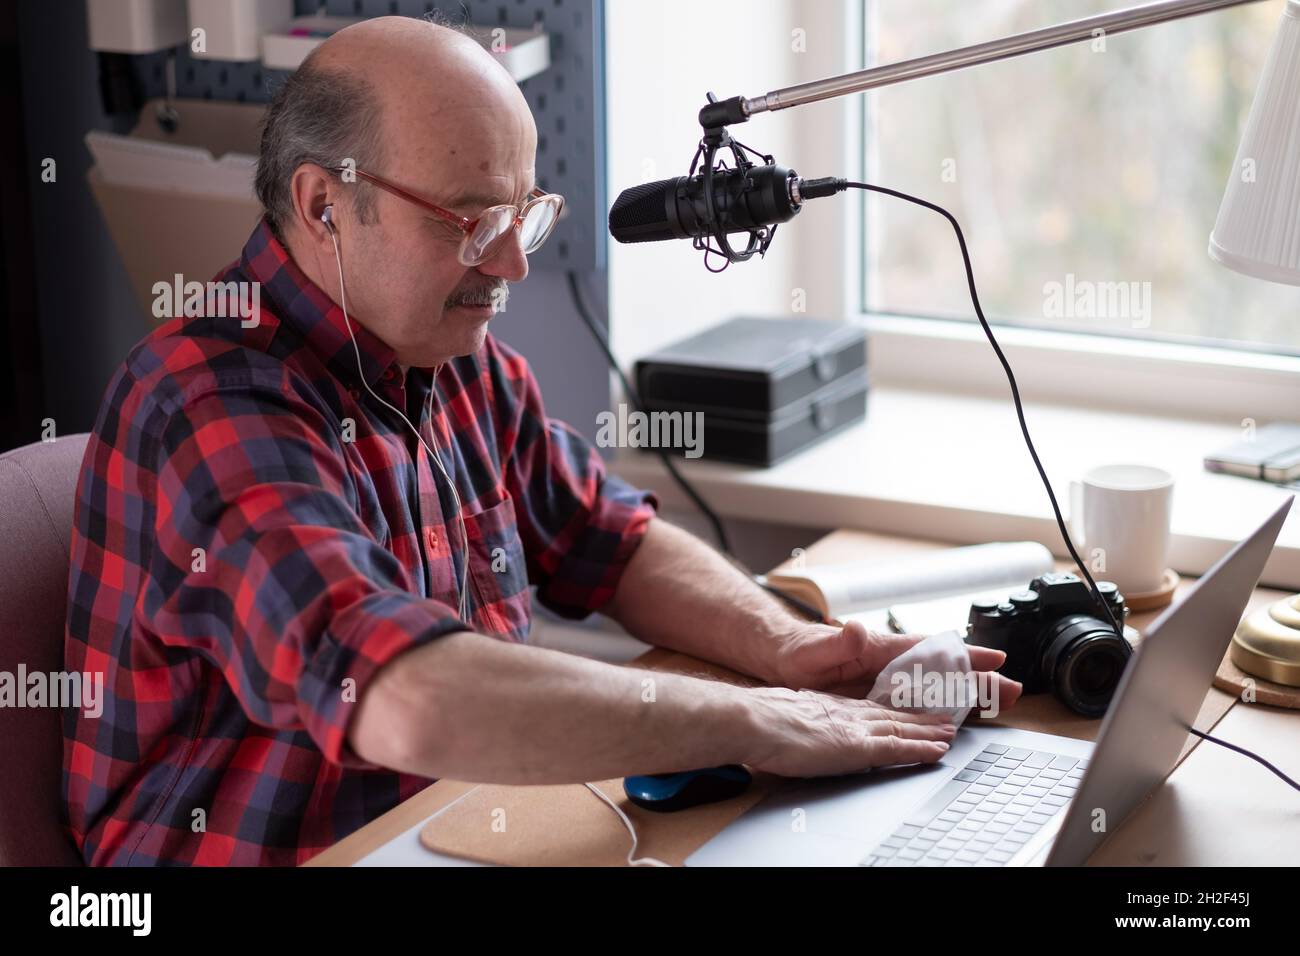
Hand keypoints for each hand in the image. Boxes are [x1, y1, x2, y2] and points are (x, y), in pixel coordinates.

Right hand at [743, 684, 957, 777]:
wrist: (753, 720)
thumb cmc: (759, 721)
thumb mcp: (785, 714)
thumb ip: (799, 721)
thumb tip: (792, 731)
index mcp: (830, 707)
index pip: (871, 709)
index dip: (894, 711)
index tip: (911, 710)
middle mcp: (848, 713)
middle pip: (893, 715)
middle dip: (921, 718)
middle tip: (944, 719)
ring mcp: (854, 729)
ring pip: (902, 729)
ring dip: (929, 731)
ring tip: (950, 732)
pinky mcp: (857, 747)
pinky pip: (897, 748)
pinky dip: (920, 749)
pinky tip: (938, 750)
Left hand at [771, 619, 1022, 712]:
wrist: (781, 662)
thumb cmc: (798, 652)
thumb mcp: (815, 648)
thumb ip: (836, 641)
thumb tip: (856, 629)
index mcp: (880, 649)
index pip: (929, 650)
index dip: (962, 654)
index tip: (994, 657)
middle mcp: (890, 663)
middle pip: (944, 671)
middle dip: (979, 679)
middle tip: (1014, 689)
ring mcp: (888, 682)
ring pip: (938, 688)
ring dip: (969, 695)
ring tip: (1004, 702)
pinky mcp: (881, 699)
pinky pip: (920, 705)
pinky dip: (943, 709)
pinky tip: (963, 717)